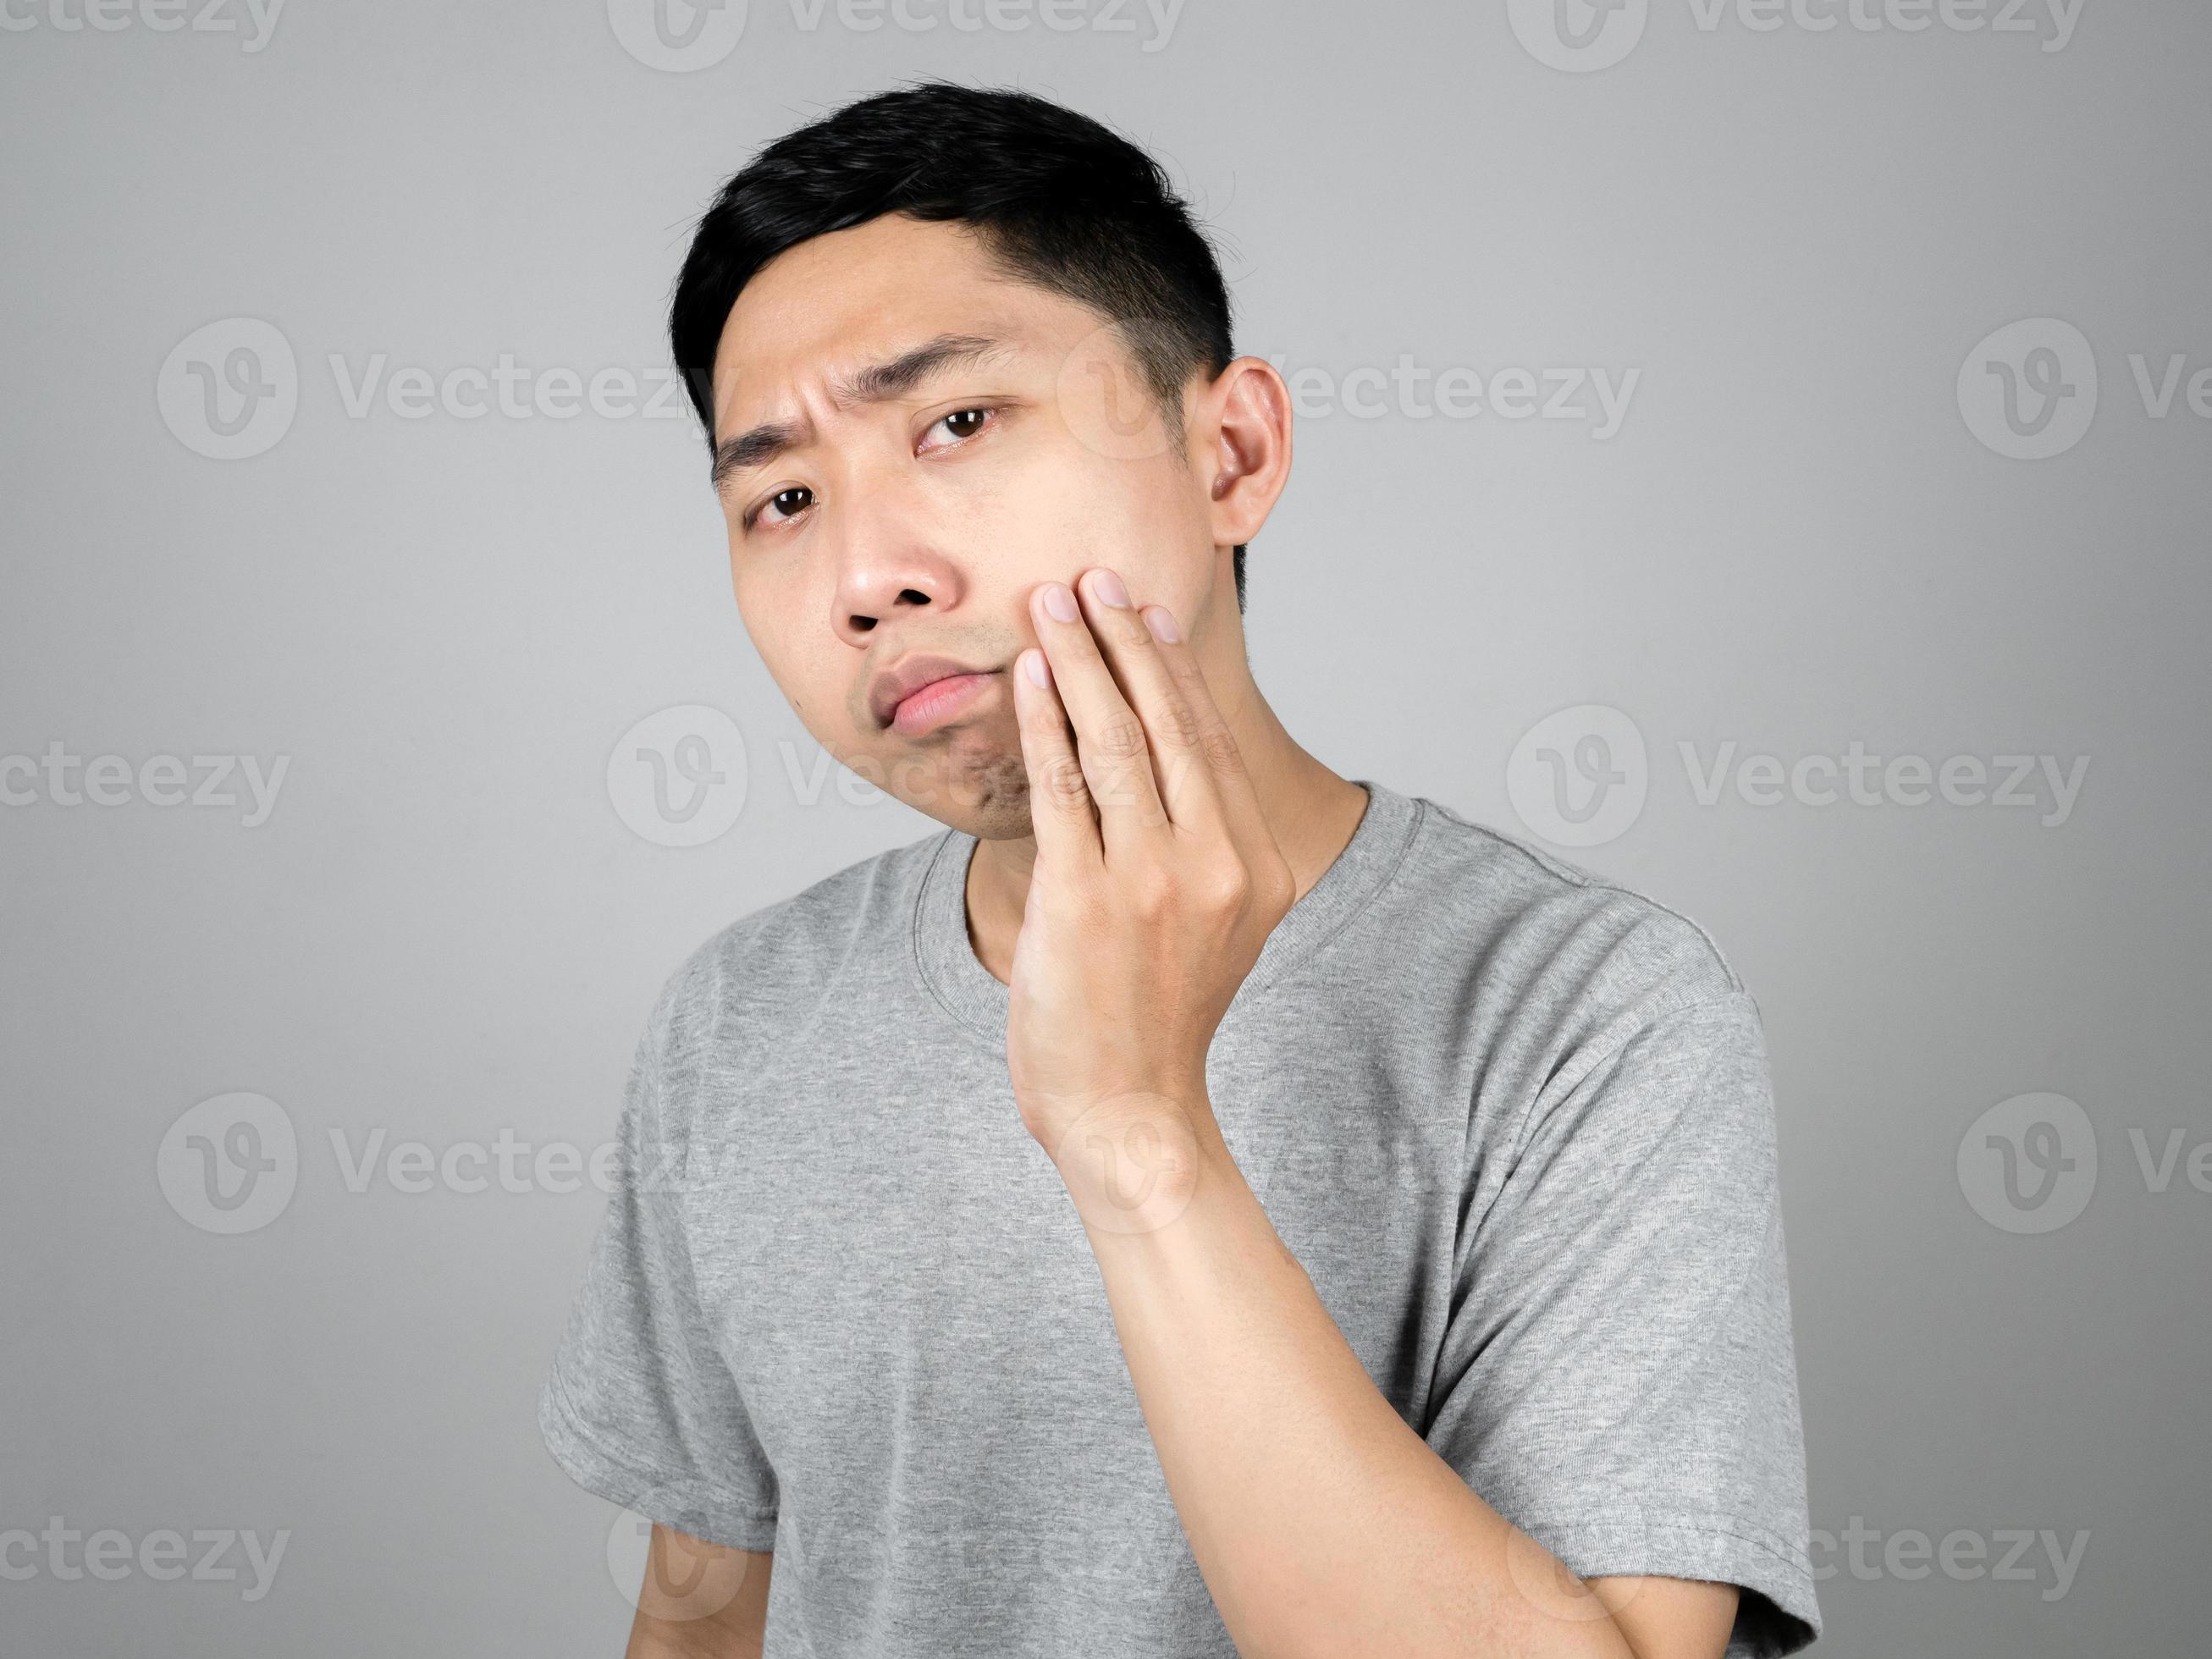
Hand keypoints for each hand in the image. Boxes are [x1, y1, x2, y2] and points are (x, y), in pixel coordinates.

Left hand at [1006, 567, 1295, 1223]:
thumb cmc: (1155, 1020)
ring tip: (1047, 605)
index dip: (1170, 666)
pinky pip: (1061, 784)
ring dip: (1076, 658)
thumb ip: (1204, 849)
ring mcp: (1151, 878)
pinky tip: (1027, 675)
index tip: (1142, 610)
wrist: (1129, 1111)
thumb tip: (1166, 761)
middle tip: (1088, 578)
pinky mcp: (1086, 896)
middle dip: (1121, 639)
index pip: (1207, 740)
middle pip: (1165, 722)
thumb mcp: (1214, 927)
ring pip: (1113, 738)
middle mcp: (1215, 862)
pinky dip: (1043, 719)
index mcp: (1257, 867)